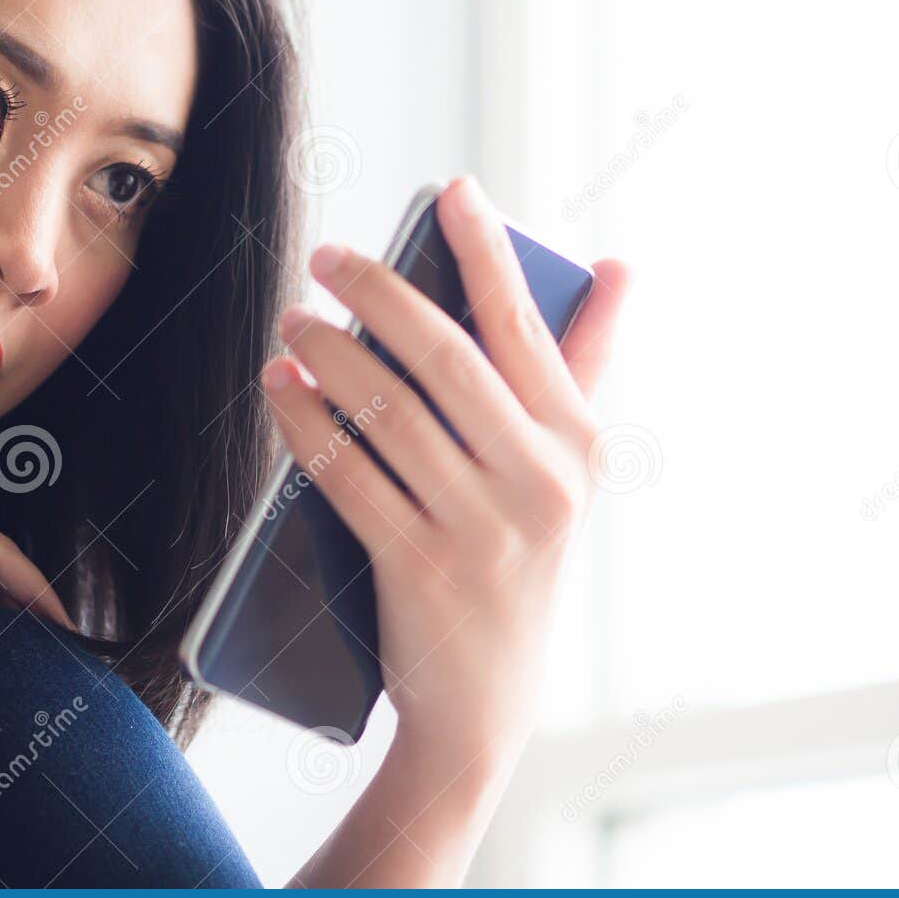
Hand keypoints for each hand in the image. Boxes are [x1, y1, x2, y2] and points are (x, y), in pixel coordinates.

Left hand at [261, 176, 628, 783]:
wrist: (482, 706)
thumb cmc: (515, 563)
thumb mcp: (563, 473)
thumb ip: (580, 369)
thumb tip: (618, 267)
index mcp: (576, 447)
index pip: (526, 326)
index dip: (486, 251)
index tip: (451, 190)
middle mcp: (539, 483)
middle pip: (446, 359)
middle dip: (381, 292)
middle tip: (329, 257)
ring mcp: (479, 529)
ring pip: (387, 412)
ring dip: (329, 354)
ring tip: (294, 319)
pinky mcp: (417, 568)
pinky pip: (346, 476)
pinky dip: (306, 423)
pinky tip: (279, 386)